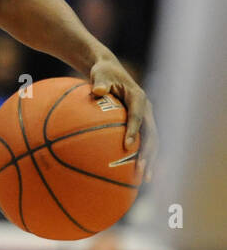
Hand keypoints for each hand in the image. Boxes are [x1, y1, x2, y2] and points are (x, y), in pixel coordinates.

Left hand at [89, 55, 157, 182]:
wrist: (110, 70)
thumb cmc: (102, 72)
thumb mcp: (99, 73)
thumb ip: (99, 82)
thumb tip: (96, 91)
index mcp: (138, 97)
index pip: (138, 116)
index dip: (134, 131)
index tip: (127, 146)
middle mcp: (147, 109)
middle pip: (151, 134)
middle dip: (147, 153)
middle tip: (141, 170)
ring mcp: (147, 118)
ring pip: (152, 142)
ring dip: (149, 160)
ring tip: (145, 179)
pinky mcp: (143, 124)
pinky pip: (145, 142)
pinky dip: (143, 156)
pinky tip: (137, 173)